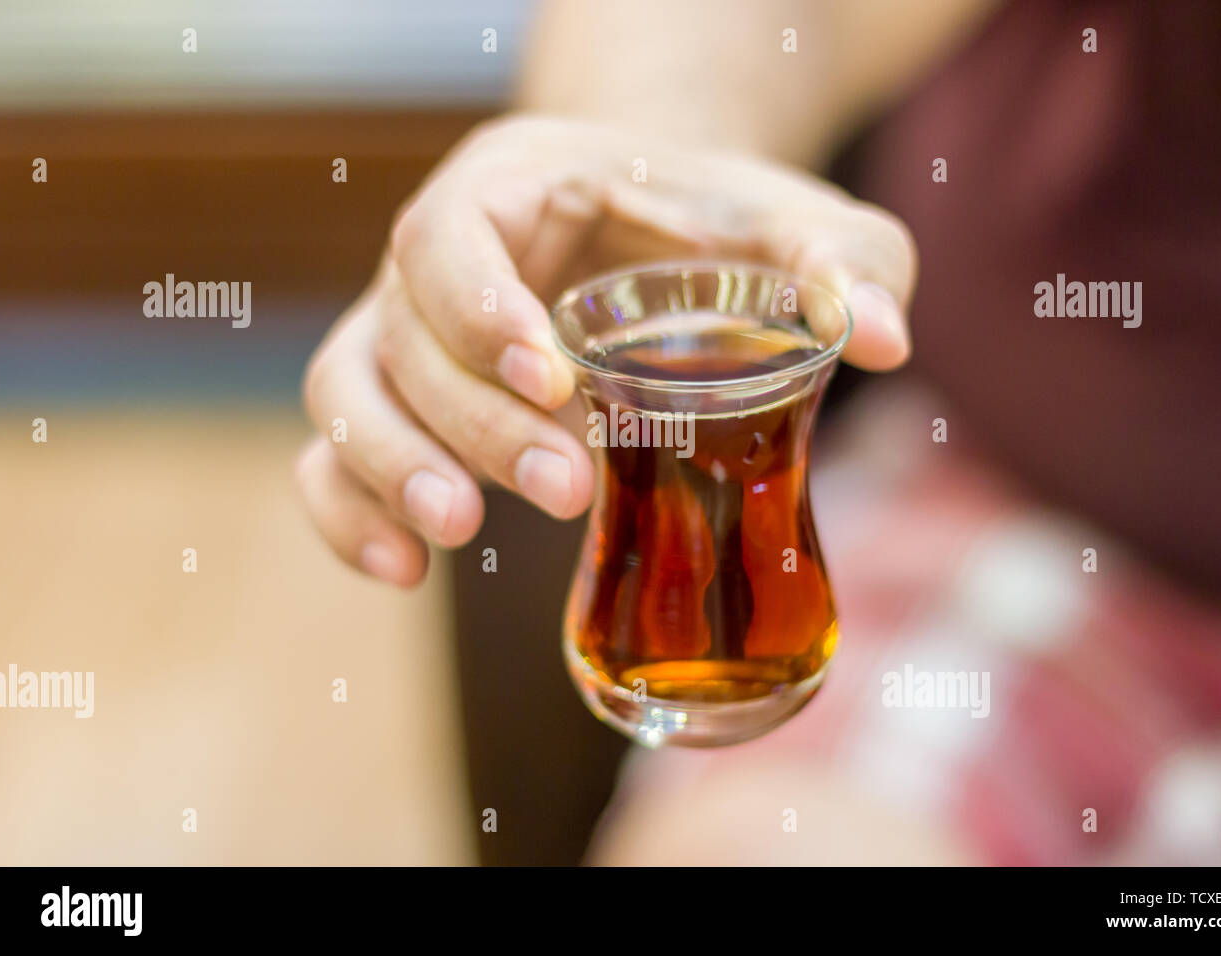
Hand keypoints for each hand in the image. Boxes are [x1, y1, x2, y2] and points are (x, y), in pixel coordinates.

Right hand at [295, 114, 916, 585]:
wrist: (653, 223)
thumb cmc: (714, 219)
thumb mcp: (792, 225)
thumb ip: (846, 263)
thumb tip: (888, 341)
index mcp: (511, 188)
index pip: (449, 239)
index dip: (479, 313)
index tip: (556, 382)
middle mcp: (436, 262)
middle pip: (399, 337)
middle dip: (474, 423)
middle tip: (566, 488)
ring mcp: (406, 333)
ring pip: (344, 396)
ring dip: (390, 472)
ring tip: (463, 535)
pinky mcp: (406, 403)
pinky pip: (332, 454)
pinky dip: (349, 514)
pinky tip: (406, 573)